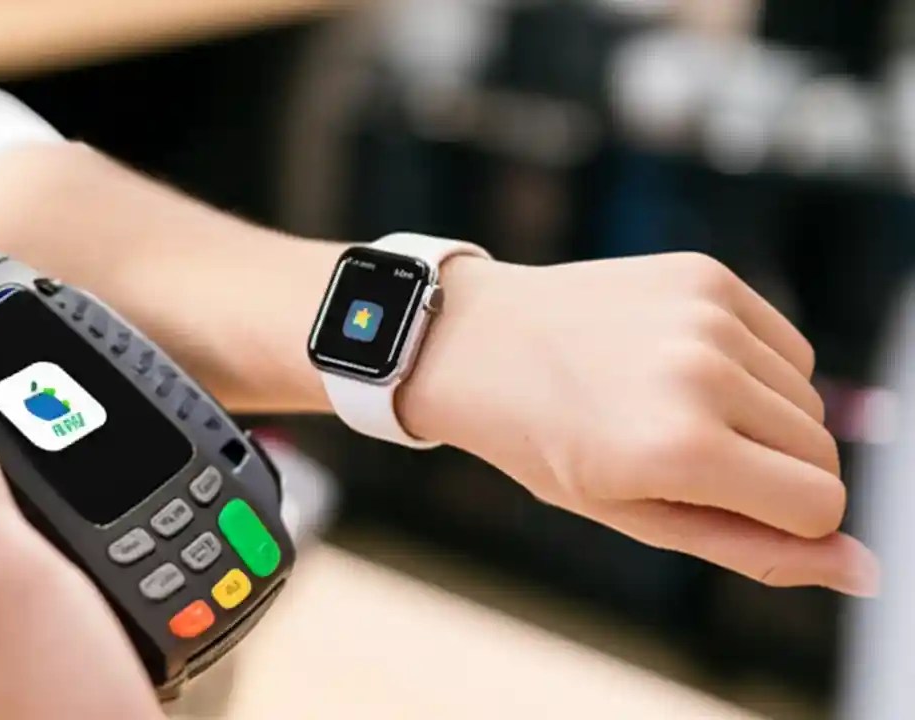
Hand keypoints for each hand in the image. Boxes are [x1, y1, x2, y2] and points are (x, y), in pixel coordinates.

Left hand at [0, 394, 164, 719]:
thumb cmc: (55, 704)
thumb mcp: (10, 575)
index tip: (29, 429)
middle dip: (31, 494)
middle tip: (85, 490)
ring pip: (20, 554)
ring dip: (66, 537)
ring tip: (109, 543)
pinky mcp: (32, 666)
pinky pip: (51, 597)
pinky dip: (85, 581)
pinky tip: (115, 586)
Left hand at [403, 252, 880, 595]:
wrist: (479, 343)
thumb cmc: (548, 443)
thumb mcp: (633, 516)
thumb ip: (752, 549)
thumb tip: (862, 571)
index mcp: (679, 451)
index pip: (819, 505)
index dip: (785, 520)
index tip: (728, 507)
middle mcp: (703, 375)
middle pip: (821, 451)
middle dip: (772, 471)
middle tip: (681, 459)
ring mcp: (707, 317)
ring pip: (809, 397)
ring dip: (762, 417)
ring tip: (669, 408)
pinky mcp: (707, 276)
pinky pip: (789, 344)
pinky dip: (756, 368)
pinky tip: (683, 367)